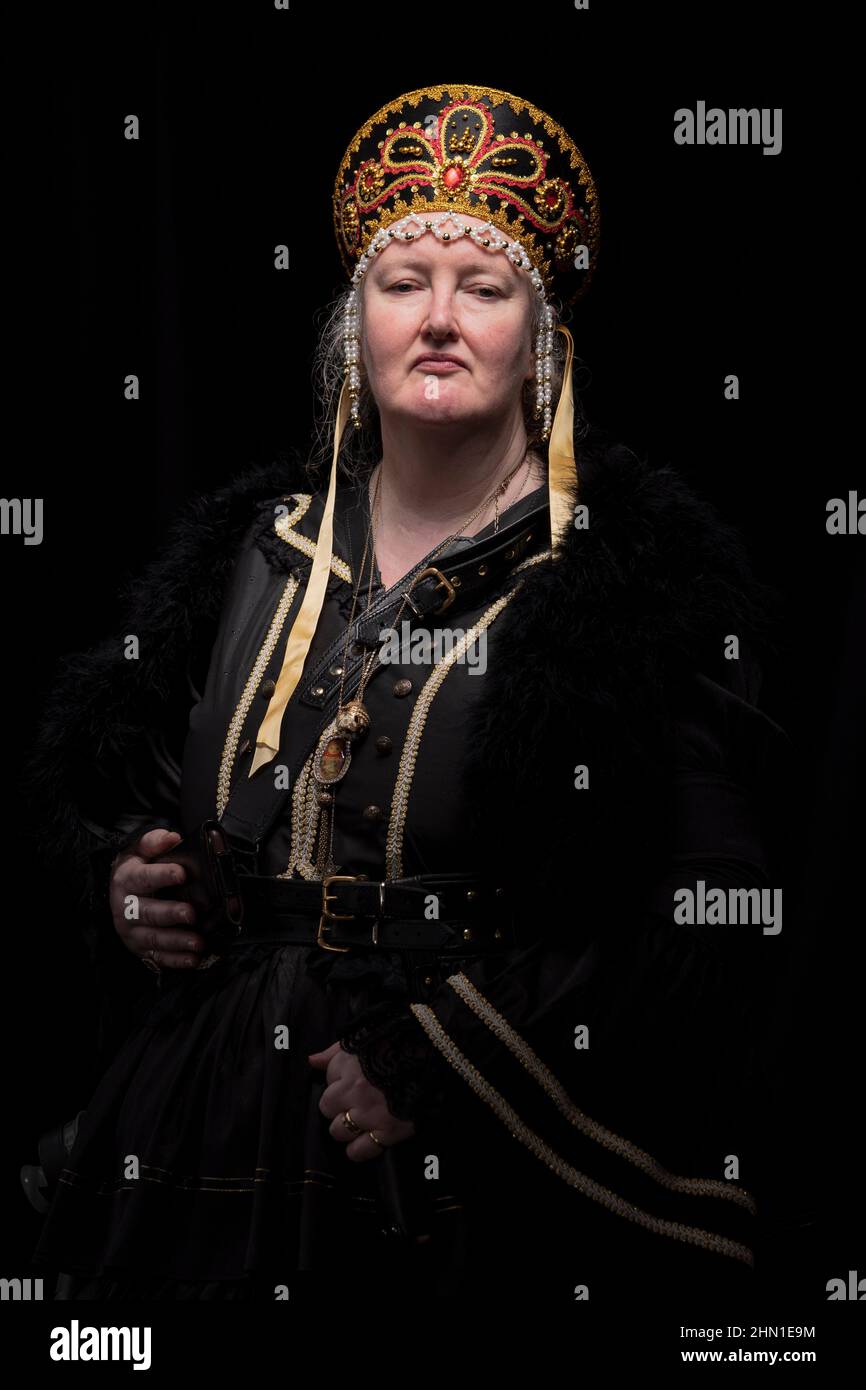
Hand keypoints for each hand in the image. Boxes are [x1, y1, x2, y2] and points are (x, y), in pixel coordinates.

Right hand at [109, 827, 205, 969]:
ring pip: (154, 938)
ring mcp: (132, 932)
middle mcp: (126, 908)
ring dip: (177, 942)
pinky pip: (158, 957)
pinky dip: (176, 960)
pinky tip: (194, 959)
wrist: (117, 895)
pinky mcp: (141, 949)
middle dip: (170, 914)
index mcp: (127, 880)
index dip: (162, 875)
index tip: (182, 873)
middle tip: (192, 913)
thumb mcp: (139, 852)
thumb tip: (171, 837)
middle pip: (148, 913)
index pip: (143, 877)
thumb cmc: (136, 870)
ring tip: (199, 942)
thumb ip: (153, 842)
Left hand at [309, 1042, 414, 1161]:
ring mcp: (369, 1113)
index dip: (339, 1080)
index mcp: (348, 1065)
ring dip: (346, 1127)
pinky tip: (365, 1141)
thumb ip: (335, 1050)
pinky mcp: (388, 1130)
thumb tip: (312, 1061)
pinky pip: (359, 1151)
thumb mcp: (365, 1037)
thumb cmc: (402, 1042)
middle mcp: (354, 1090)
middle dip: (338, 1105)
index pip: (327, 1079)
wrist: (438, 1053)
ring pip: (338, 1131)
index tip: (352, 1079)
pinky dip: (359, 1149)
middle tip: (354, 1101)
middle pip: (327, 1108)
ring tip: (360, 1120)